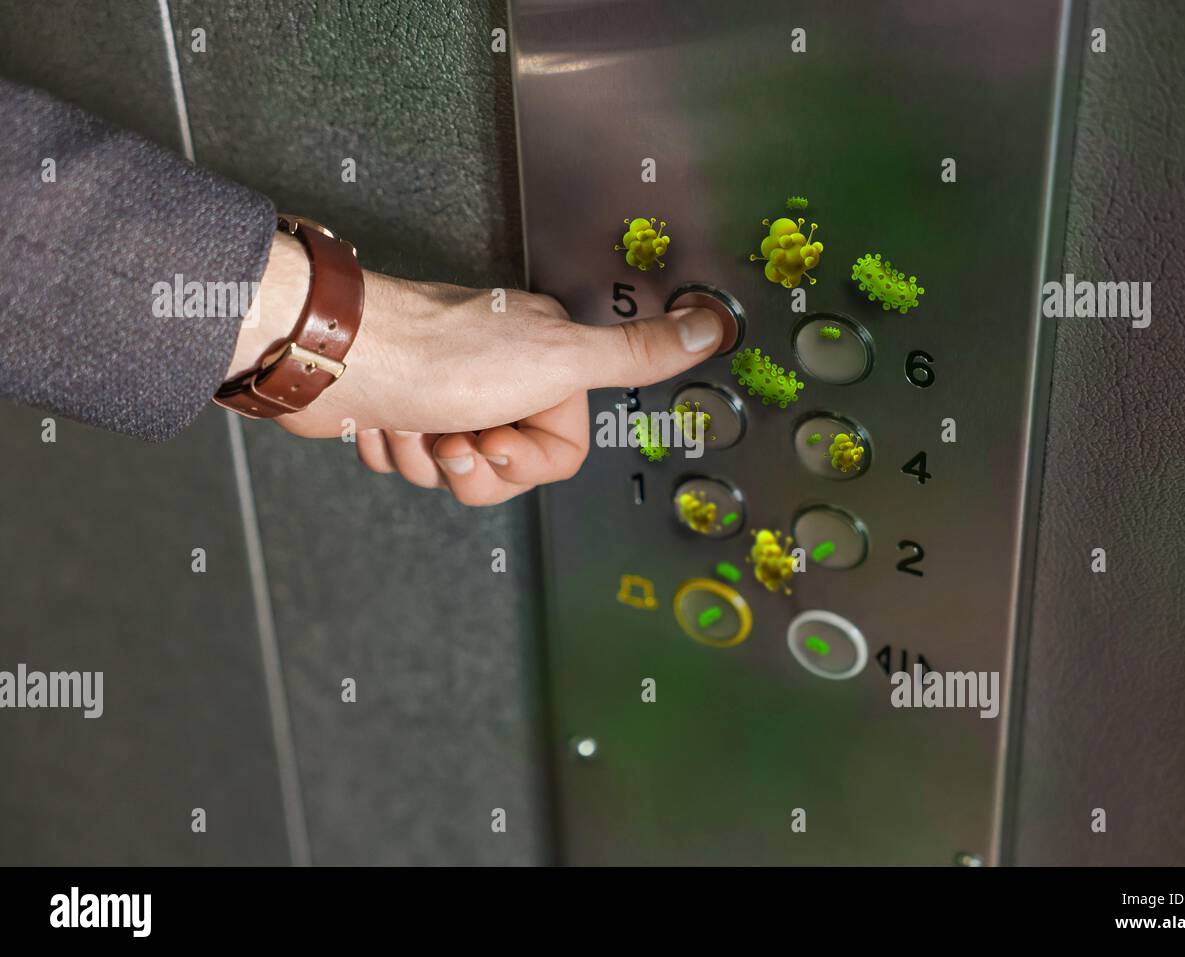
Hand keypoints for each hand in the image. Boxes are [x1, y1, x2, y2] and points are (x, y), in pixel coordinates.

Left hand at [232, 232, 723, 503]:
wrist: (336, 356)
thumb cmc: (438, 354)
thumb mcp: (560, 358)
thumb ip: (636, 353)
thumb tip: (713, 325)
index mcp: (543, 359)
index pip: (562, 451)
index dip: (527, 460)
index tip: (502, 434)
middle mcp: (497, 375)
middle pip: (510, 469)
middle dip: (474, 465)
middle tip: (455, 436)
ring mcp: (446, 395)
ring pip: (457, 472)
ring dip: (428, 458)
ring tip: (414, 421)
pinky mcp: (400, 411)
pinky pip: (410, 464)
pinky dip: (393, 450)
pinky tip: (384, 421)